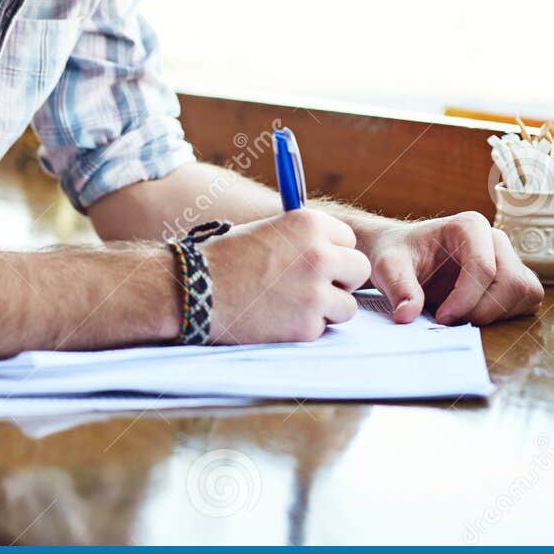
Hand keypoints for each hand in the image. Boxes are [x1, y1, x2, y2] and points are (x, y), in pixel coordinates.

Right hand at [202, 210, 371, 344]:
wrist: (195, 289)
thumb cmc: (227, 258)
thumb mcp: (269, 230)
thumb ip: (304, 237)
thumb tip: (335, 248)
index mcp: (309, 224)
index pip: (349, 239)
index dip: (332, 252)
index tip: (314, 260)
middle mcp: (319, 254)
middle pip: (359, 269)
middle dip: (340, 280)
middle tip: (313, 286)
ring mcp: (315, 292)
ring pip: (348, 305)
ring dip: (327, 308)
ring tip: (292, 304)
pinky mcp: (306, 325)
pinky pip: (323, 329)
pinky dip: (304, 328)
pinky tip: (277, 318)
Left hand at [364, 212, 542, 325]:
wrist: (405, 256)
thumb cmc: (400, 255)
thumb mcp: (387, 266)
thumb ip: (397, 286)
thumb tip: (407, 315)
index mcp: (469, 226)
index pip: (484, 268)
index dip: (465, 300)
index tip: (440, 317)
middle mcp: (495, 239)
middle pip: (512, 282)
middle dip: (482, 310)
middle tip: (449, 320)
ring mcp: (509, 259)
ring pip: (525, 292)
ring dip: (495, 314)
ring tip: (459, 315)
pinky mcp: (515, 279)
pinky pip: (527, 302)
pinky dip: (505, 316)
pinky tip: (473, 314)